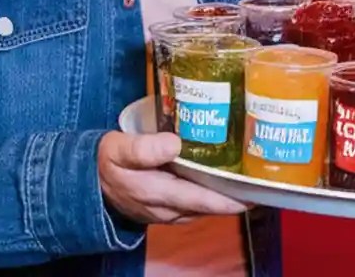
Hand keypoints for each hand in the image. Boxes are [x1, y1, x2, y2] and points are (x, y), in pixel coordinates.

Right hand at [97, 131, 247, 224]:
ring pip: (206, 206)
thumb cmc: (107, 163)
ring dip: (228, 197)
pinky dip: (215, 195)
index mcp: (159, 193)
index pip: (202, 199)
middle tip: (264, 181)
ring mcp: (171, 211)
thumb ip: (143, 148)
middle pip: (211, 205)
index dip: (230, 198)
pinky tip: (227, 180)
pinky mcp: (171, 208)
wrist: (89, 185)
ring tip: (253, 179)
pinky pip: (198, 203)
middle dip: (238, 197)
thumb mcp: (117, 149)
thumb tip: (174, 143)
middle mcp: (170, 208)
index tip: (256, 192)